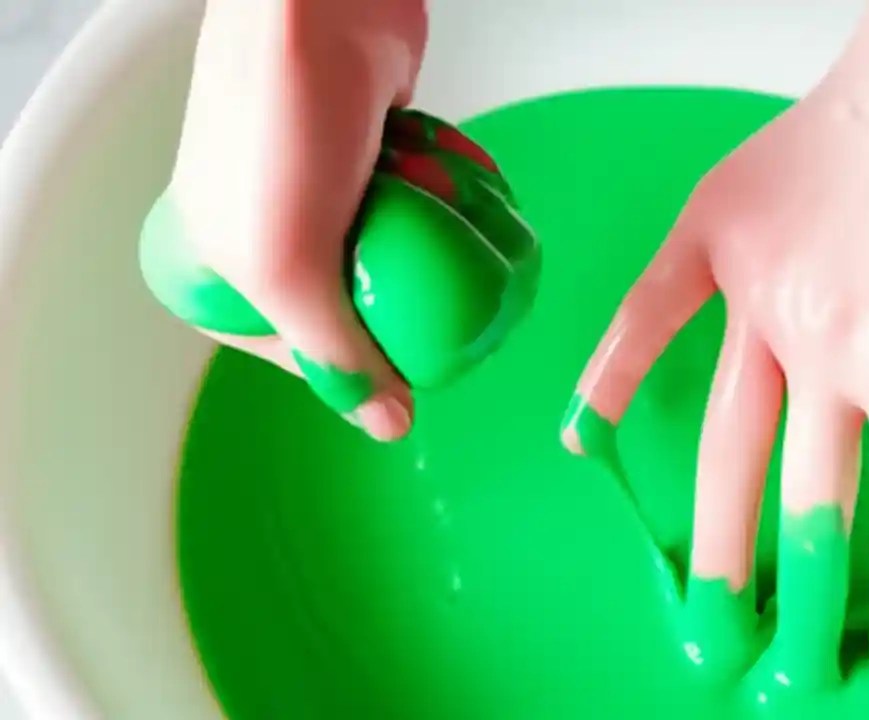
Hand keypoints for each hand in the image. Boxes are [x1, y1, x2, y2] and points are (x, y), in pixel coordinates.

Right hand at [143, 0, 426, 439]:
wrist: (317, 9)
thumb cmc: (278, 130)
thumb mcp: (289, 267)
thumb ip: (334, 356)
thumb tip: (389, 429)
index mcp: (215, 269)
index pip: (304, 354)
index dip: (366, 367)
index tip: (421, 363)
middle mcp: (264, 231)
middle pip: (356, 305)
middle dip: (410, 310)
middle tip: (459, 312)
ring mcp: (322, 188)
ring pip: (395, 255)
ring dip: (436, 258)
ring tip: (471, 257)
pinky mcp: (370, 150)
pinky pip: (417, 203)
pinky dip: (445, 207)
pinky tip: (469, 207)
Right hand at [563, 0, 868, 692]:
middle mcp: (826, 348)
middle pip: (812, 498)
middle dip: (805, 596)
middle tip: (782, 663)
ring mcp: (761, 301)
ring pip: (730, 438)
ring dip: (719, 532)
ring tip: (705, 604)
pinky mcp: (715, 246)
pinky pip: (650, 316)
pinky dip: (611, 371)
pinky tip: (584, 435)